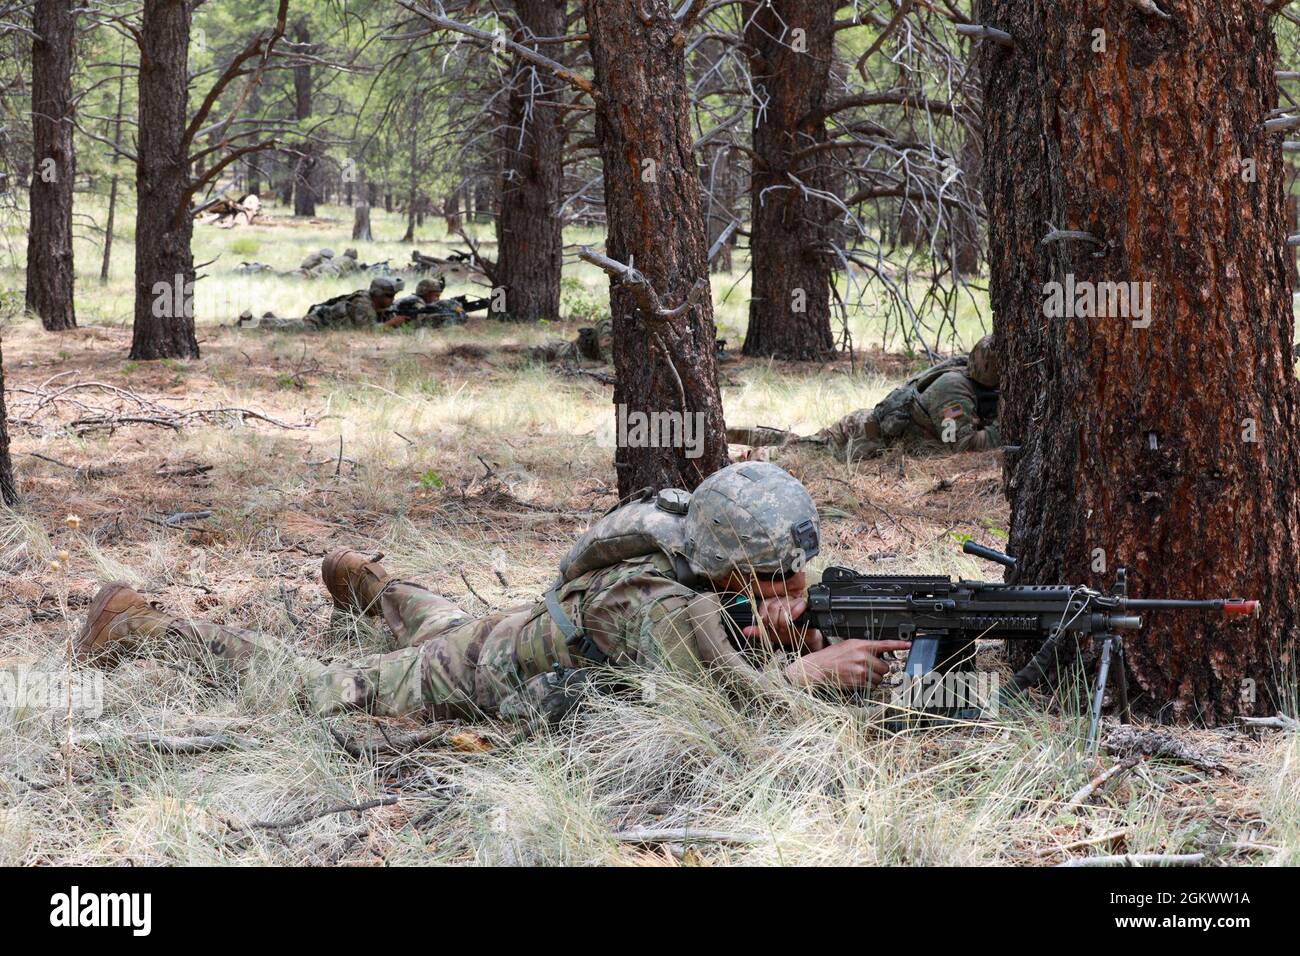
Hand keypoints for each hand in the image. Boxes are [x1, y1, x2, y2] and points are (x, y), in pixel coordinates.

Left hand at [743, 595, 823, 651]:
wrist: (804, 639)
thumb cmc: (789, 634)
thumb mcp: (771, 634)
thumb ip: (759, 631)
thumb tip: (746, 630)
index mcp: (773, 604)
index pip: (764, 604)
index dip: (765, 616)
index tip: (767, 625)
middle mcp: (782, 600)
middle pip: (773, 606)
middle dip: (775, 621)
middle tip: (778, 629)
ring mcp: (793, 600)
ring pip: (784, 606)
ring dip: (784, 620)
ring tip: (786, 628)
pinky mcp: (805, 603)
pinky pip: (798, 604)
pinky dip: (795, 613)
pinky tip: (794, 620)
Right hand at [783, 640, 912, 689]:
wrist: (818, 668)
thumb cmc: (832, 656)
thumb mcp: (848, 645)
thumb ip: (864, 647)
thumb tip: (879, 651)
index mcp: (861, 645)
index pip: (885, 644)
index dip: (900, 644)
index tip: (910, 644)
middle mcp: (863, 657)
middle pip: (885, 667)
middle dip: (880, 669)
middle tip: (869, 668)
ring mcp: (861, 670)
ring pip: (879, 678)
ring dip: (874, 678)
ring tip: (862, 674)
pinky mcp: (858, 681)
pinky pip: (871, 686)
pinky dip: (868, 685)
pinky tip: (858, 680)